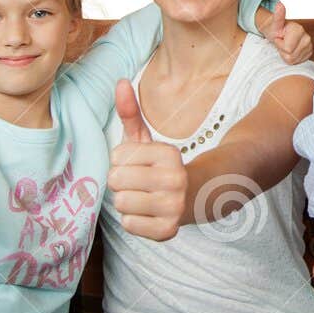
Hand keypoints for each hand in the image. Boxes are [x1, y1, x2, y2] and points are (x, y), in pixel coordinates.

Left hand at [108, 79, 187, 239]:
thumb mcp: (148, 140)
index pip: (117, 156)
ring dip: (127, 201)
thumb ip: (131, 112)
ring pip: (120, 203)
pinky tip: (148, 213)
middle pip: (116, 180)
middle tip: (139, 183)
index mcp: (169, 154)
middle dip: (122, 181)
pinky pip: (128, 224)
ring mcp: (173, 207)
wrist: (198, 197)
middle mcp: (174, 180)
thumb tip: (120, 82)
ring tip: (143, 197)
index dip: (123, 161)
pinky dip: (134, 220)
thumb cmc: (162, 167)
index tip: (140, 165)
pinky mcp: (168, 230)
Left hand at [260, 1, 312, 64]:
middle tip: (282, 42)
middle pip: (291, 56)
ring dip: (286, 55)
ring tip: (285, 46)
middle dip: (283, 51)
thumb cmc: (275, 29)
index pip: (287, 49)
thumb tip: (280, 5)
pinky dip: (291, 58)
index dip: (279, 45)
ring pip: (294, 60)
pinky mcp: (309, 52)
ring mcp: (309, 45)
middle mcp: (307, 37)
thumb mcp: (274, 24)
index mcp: (299, 29)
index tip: (279, 37)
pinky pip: (297, 62)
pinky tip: (290, 50)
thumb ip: (278, 16)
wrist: (279, 33)